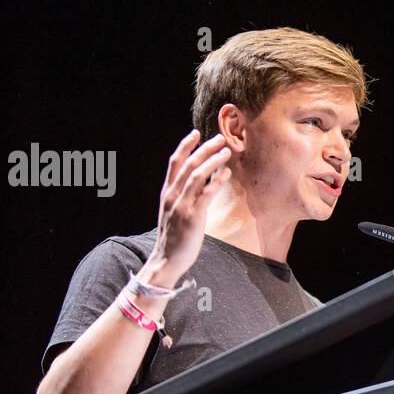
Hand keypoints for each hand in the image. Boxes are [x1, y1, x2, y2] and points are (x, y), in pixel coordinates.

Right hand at [143, 130, 230, 286]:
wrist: (166, 259)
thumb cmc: (174, 237)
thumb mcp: (174, 212)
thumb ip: (183, 196)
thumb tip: (200, 182)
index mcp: (167, 192)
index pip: (174, 162)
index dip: (185, 146)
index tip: (196, 133)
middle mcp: (172, 195)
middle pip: (188, 164)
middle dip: (204, 149)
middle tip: (219, 138)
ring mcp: (182, 205)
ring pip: (197, 175)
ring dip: (213, 160)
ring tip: (226, 151)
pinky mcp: (192, 216)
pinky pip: (206, 194)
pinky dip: (217, 182)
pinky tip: (227, 174)